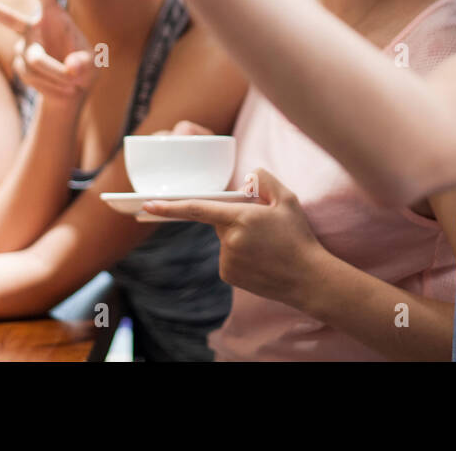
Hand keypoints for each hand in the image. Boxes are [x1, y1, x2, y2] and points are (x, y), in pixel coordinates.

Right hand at [0, 0, 94, 101]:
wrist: (73, 90)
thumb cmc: (85, 67)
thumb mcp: (92, 64)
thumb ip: (84, 64)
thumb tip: (71, 69)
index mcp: (54, 14)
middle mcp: (34, 27)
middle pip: (8, 18)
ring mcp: (24, 47)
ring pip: (37, 61)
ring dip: (57, 75)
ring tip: (72, 82)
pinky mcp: (20, 65)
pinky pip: (34, 76)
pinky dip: (52, 84)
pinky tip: (60, 86)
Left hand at [143, 168, 326, 309]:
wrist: (309, 279)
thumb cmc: (299, 237)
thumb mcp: (288, 199)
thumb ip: (265, 180)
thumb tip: (248, 177)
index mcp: (240, 218)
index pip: (198, 208)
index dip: (170, 207)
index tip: (147, 204)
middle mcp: (229, 241)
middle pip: (219, 221)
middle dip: (236, 219)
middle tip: (264, 228)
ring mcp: (227, 262)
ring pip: (224, 240)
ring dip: (238, 238)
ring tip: (267, 246)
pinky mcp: (229, 275)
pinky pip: (227, 257)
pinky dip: (239, 254)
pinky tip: (261, 259)